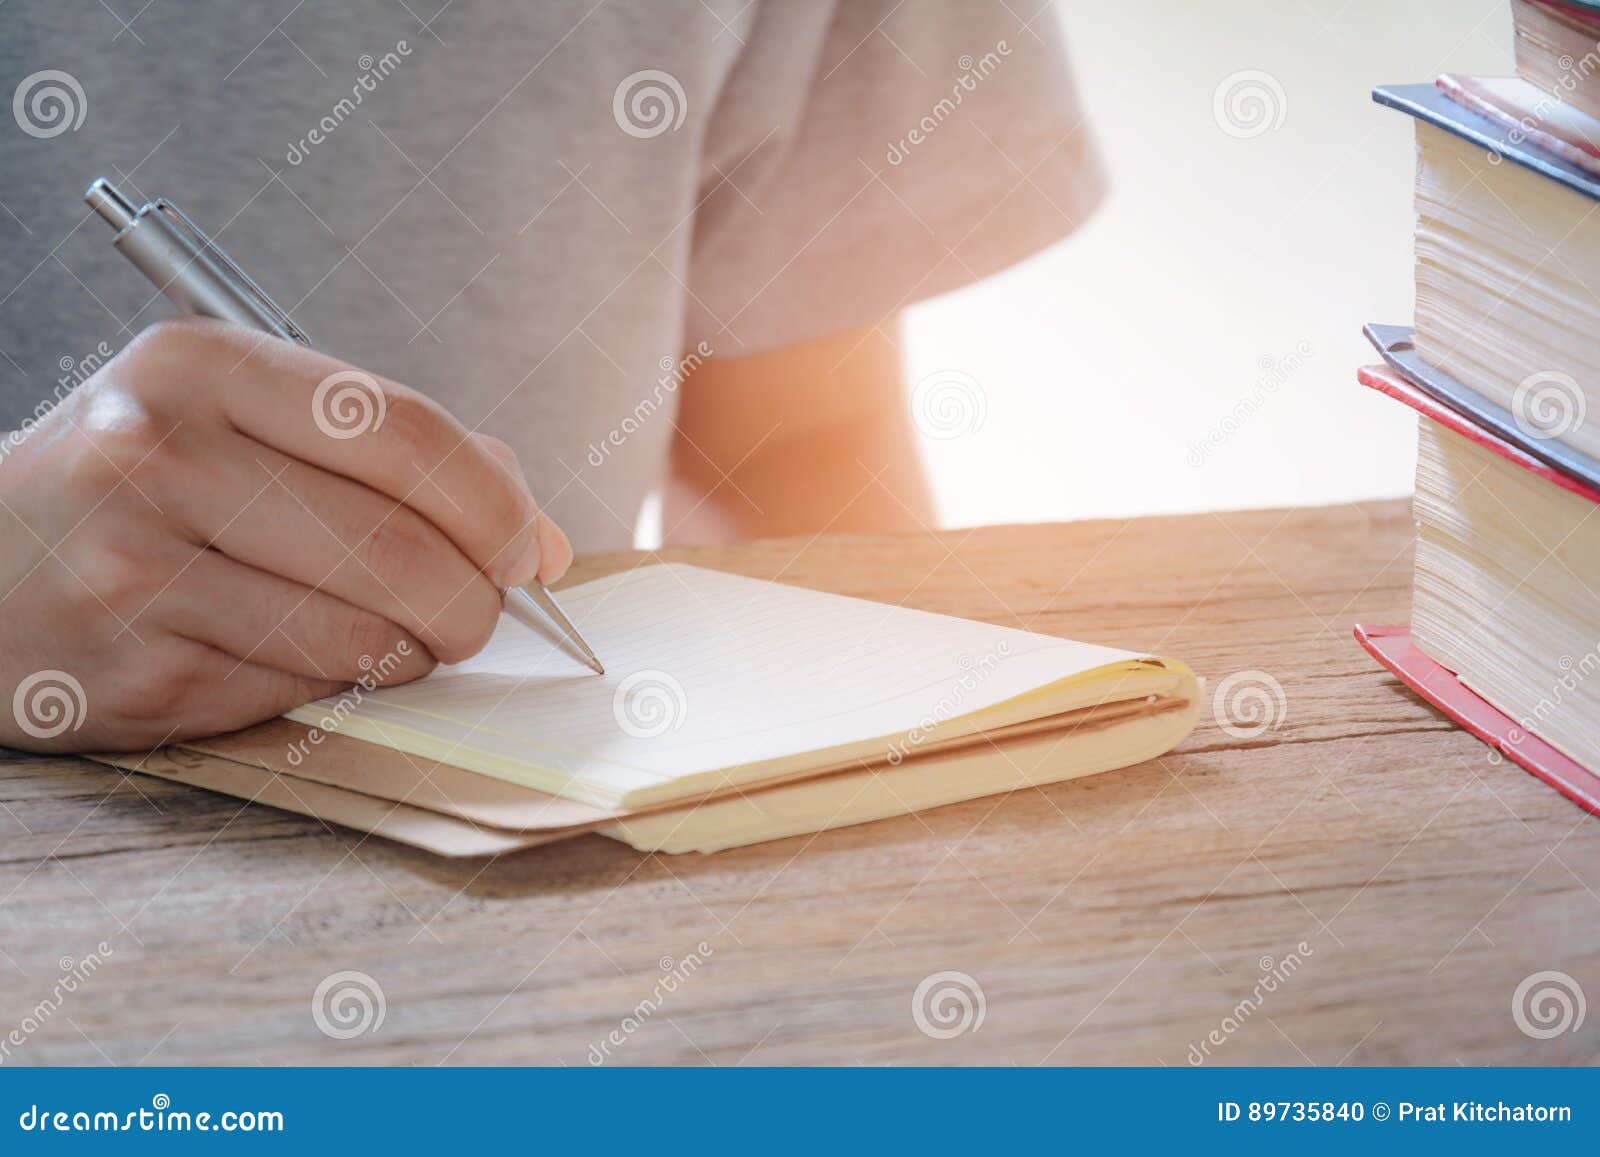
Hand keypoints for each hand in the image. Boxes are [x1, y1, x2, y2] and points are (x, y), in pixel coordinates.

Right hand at [0, 318, 571, 751]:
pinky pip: (303, 689)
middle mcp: (157, 453)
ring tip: (397, 633)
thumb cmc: (145, 490)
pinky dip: (341, 683)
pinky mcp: (134, 670)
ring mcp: (136, 566)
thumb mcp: (243, 421)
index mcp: (199, 365)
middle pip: (398, 545)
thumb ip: (396, 457)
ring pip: (363, 632)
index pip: (403, 431)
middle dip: (474, 597)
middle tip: (479, 612)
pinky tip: (308, 654)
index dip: (494, 502)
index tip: (527, 548)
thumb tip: (538, 539)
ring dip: (414, 648)